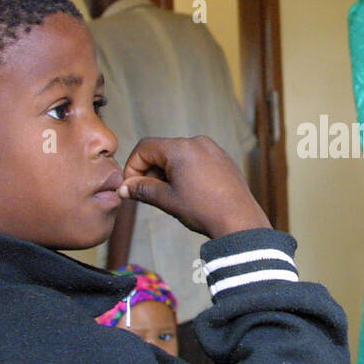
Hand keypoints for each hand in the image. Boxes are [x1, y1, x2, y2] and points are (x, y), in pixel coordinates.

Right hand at [118, 135, 270, 237]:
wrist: (239, 221)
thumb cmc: (203, 209)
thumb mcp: (166, 199)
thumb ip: (142, 189)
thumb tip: (124, 187)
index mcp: (181, 148)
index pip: (145, 147)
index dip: (133, 166)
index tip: (131, 186)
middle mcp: (197, 142)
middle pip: (162, 150)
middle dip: (150, 170)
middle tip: (148, 193)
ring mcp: (212, 149)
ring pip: (179, 155)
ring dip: (167, 171)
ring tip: (170, 195)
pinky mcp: (222, 158)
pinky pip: (196, 158)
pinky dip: (185, 171)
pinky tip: (188, 191)